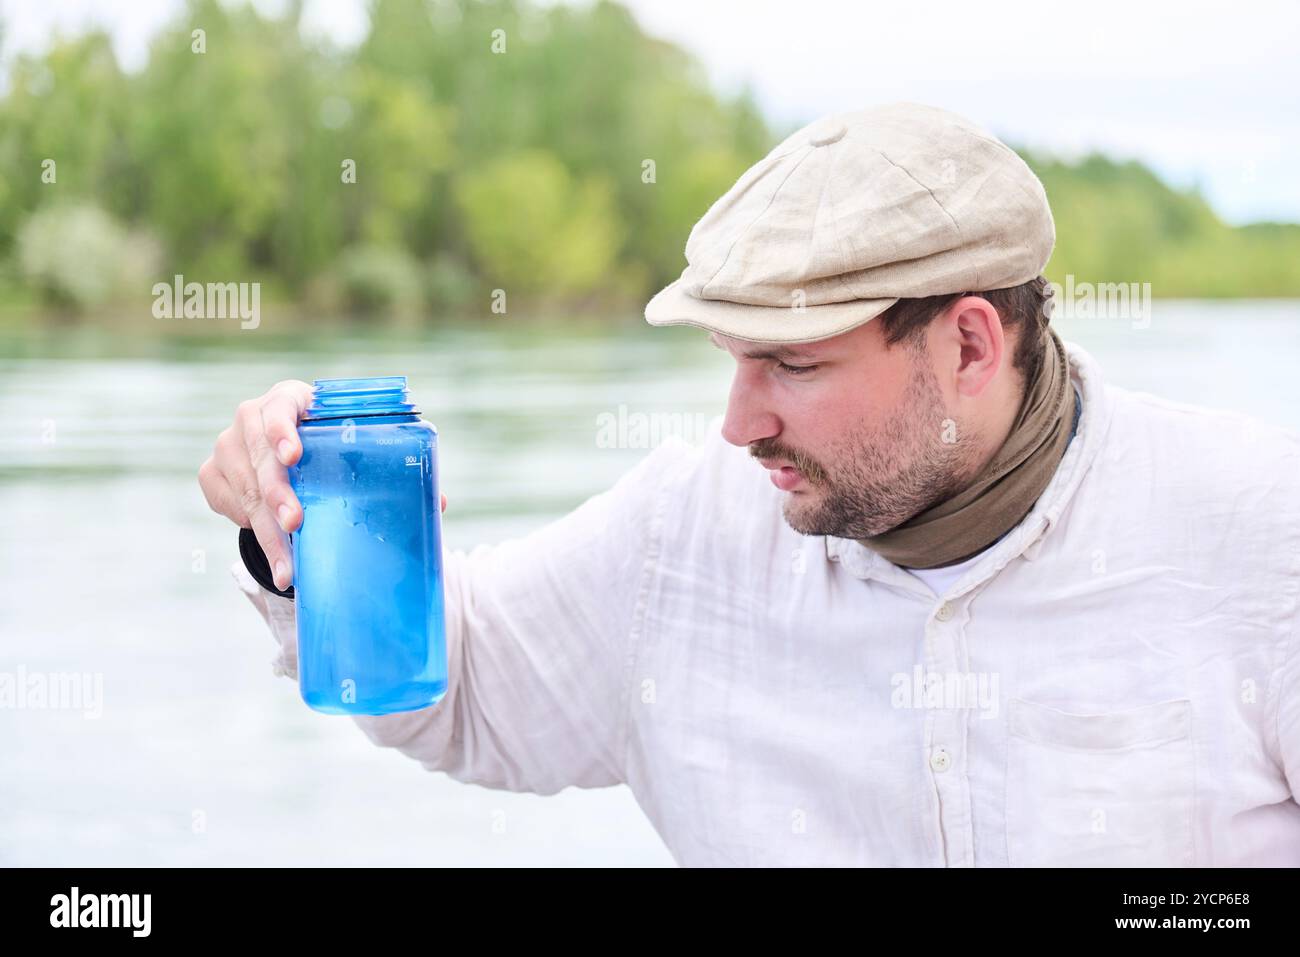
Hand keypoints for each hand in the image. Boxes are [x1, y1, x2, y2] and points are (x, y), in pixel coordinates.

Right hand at [199, 380, 447, 590]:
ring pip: (245, 491)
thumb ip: (391, 467)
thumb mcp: (355, 448)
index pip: (280, 407)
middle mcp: (252, 417)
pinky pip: (227, 505)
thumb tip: (438, 503)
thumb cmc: (332, 448)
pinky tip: (276, 556)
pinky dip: (251, 532)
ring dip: (266, 531)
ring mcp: (228, 445)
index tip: (294, 455)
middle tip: (295, 524)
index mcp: (291, 399)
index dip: (282, 429)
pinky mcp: (214, 473)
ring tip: (289, 568)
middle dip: (278, 494)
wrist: (287, 456)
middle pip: (260, 458)